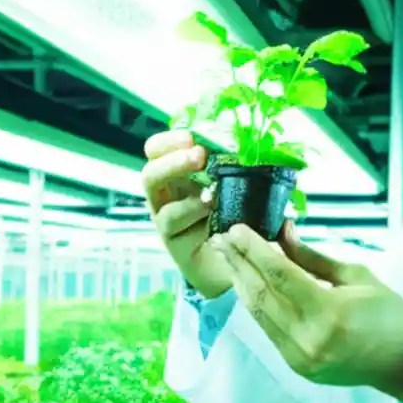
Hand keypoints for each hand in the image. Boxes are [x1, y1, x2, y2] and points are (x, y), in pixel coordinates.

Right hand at [142, 129, 231, 297]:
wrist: (241, 266)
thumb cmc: (239, 221)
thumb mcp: (239, 189)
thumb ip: (238, 168)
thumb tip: (251, 142)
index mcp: (180, 177)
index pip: (158, 151)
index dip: (168, 141)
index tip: (191, 136)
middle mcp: (168, 196)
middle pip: (151, 171)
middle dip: (172, 159)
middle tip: (198, 154)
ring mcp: (167, 219)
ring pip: (154, 192)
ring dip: (176, 176)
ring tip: (204, 176)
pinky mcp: (174, 241)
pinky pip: (171, 221)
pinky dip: (189, 209)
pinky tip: (209, 206)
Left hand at [218, 222, 402, 402]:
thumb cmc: (390, 315)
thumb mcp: (357, 276)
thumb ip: (313, 258)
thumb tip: (282, 232)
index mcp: (328, 311)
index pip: (279, 273)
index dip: (254, 249)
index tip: (236, 228)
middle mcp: (307, 337)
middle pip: (261, 293)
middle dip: (238, 262)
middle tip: (221, 238)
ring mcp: (298, 357)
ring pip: (258, 313)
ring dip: (240, 283)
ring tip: (227, 258)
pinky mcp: (296, 366)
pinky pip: (267, 329)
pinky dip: (255, 305)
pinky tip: (247, 285)